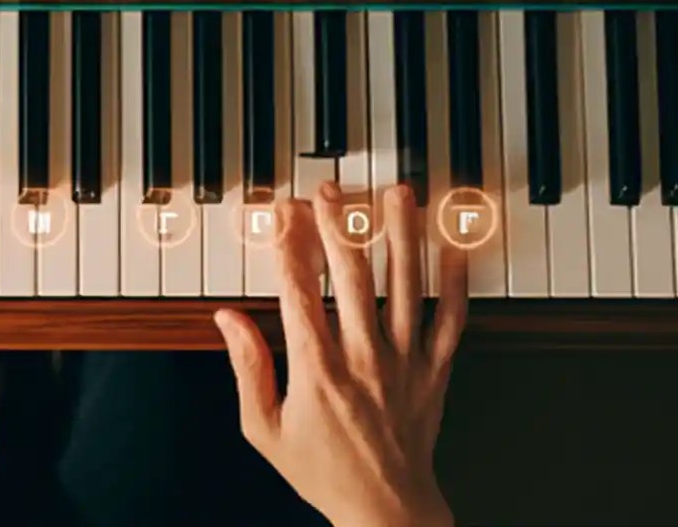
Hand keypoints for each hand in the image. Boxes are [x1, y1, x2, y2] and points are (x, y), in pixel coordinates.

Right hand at [215, 183, 464, 526]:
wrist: (386, 510)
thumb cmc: (322, 470)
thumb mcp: (263, 428)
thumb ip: (247, 368)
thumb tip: (228, 319)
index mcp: (316, 371)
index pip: (298, 293)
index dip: (288, 246)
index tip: (282, 213)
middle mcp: (363, 359)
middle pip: (353, 277)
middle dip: (340, 225)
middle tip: (332, 189)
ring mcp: (404, 362)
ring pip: (406, 286)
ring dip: (401, 234)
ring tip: (396, 194)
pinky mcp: (436, 370)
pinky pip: (452, 317)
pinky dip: (455, 279)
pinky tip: (453, 243)